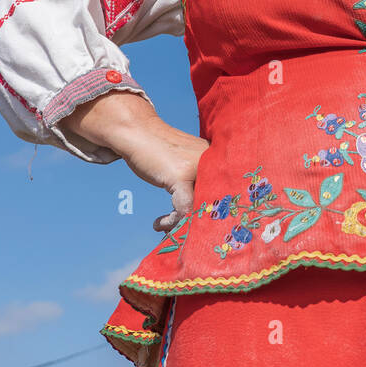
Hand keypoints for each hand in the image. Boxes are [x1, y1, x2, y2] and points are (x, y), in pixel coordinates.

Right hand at [60, 90, 207, 231]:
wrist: (138, 131)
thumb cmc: (161, 152)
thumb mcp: (186, 165)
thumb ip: (200, 182)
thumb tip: (208, 216)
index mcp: (220, 160)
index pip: (227, 195)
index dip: (213, 217)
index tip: (198, 229)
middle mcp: (215, 162)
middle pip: (217, 204)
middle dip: (201, 225)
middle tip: (184, 235)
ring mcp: (198, 168)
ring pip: (200, 209)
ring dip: (184, 226)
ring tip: (167, 229)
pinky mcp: (181, 175)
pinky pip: (184, 209)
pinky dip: (173, 221)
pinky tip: (158, 223)